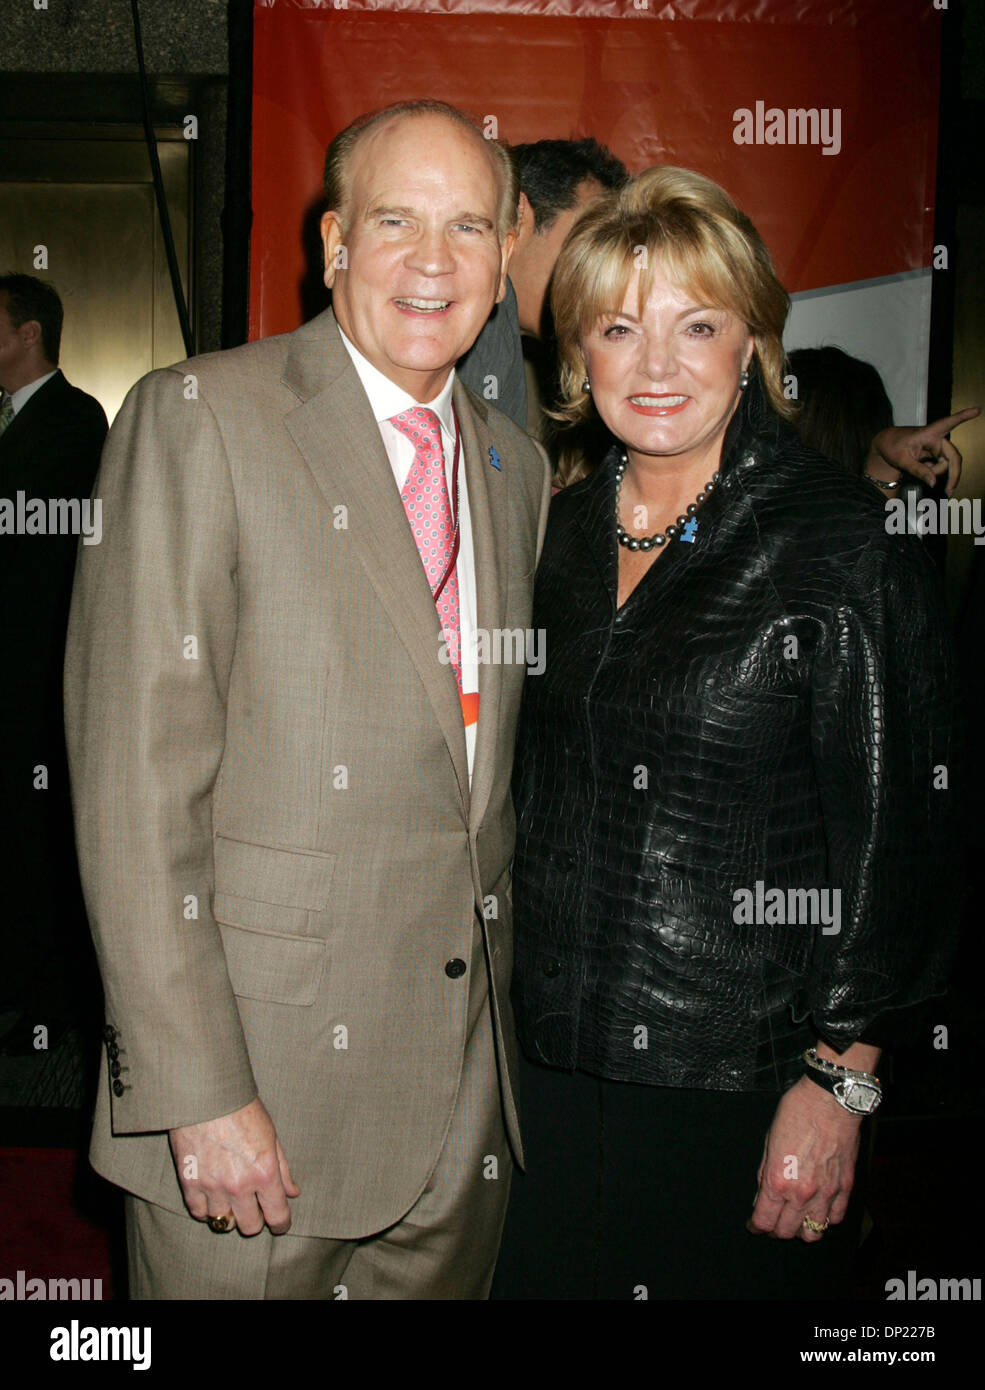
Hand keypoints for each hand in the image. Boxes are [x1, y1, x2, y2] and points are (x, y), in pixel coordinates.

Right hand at [169, 1096, 299, 1235]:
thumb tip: (292, 1192)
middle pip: (250, 1226)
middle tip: (255, 1210)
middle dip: (256, 1221)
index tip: (279, 1224)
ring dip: (230, 1215)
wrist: (206, 1094)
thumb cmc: (242, 1109)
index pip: (277, 1215)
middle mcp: (240, 1185)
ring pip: (224, 1223)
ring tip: (231, 1200)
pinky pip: (199, 1213)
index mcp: (265, 1172)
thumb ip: (283, 1168)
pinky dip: (206, 1210)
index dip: (281, 1224)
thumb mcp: (271, 1135)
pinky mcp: (190, 1183)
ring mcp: (213, 1186)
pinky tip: (211, 1198)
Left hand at [747, 1077, 861, 1241]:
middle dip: (775, 1229)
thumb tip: (761, 1194)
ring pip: (813, 1233)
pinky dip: (826, 1219)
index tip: (754, 1224)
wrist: (830, 1100)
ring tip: (796, 1219)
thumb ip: (764, 1173)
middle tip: (772, 1220)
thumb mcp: (769, 1140)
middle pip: (786, 1231)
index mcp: (778, 1180)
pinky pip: (835, 1217)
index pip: (764, 1220)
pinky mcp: (845, 1187)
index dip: (756, 1226)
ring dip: (801, 1230)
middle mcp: (802, 1193)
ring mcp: (826, 1193)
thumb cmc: (797, 1112)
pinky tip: (819, 1209)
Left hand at [871, 407, 979, 495]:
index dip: (963, 416)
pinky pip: (941, 467)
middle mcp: (937, 438)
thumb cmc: (893, 447)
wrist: (887, 445)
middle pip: (953, 457)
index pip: (948, 423)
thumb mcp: (902, 460)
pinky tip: (926, 475)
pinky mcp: (937, 454)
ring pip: (946, 465)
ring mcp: (938, 447)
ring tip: (922, 475)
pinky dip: (935, 473)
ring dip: (938, 474)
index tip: (977, 409)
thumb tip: (934, 483)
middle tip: (949, 492)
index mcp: (928, 433)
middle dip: (953, 475)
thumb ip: (918, 471)